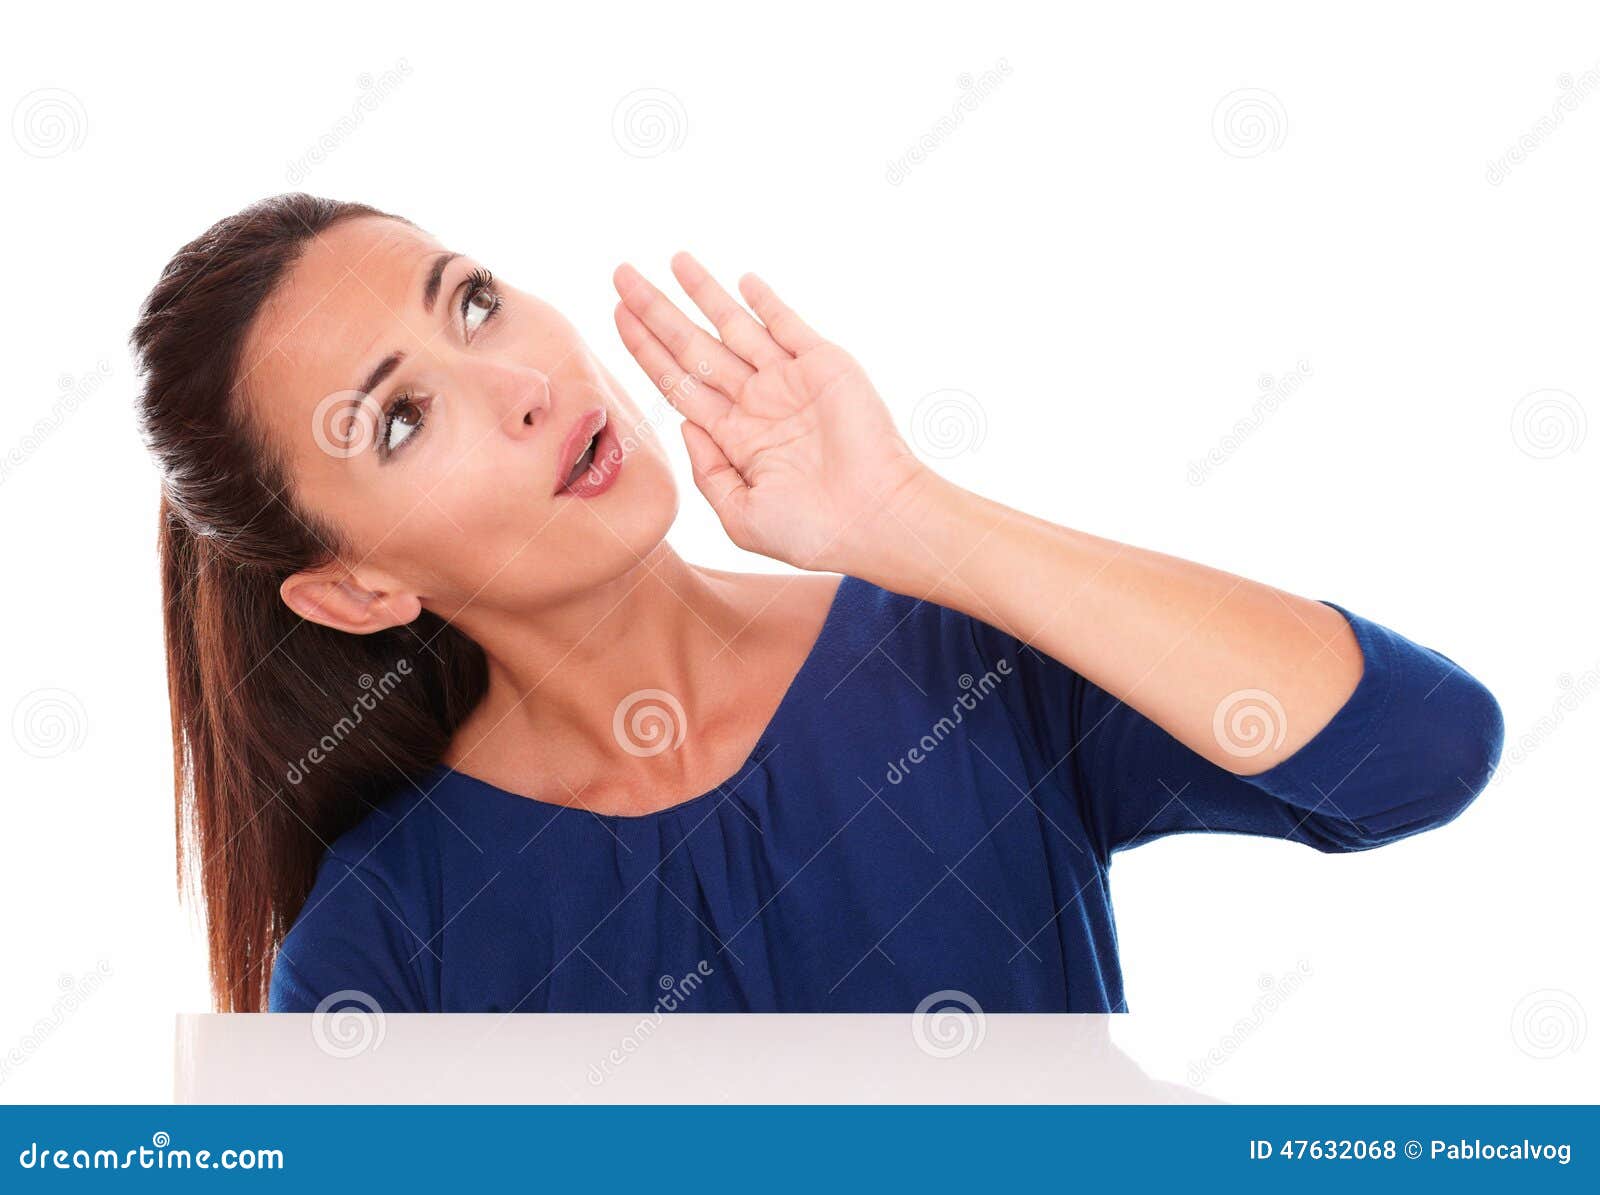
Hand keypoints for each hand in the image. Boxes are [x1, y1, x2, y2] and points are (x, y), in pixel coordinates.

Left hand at [612, 254, 929, 573]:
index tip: (617, 316)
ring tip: (673, 260)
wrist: (874, 519)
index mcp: (735, 437)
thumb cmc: (811, 531)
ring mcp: (789, 381)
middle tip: (621, 276)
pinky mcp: (824, 365)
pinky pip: (788, 325)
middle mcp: (757, 402)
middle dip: (656, 311)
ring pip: (735, 327)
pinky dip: (766, 302)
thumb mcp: (740, 515)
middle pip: (693, 347)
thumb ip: (708, 471)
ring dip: (703, 293)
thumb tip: (684, 425)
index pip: (677, 382)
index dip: (645, 349)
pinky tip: (741, 280)